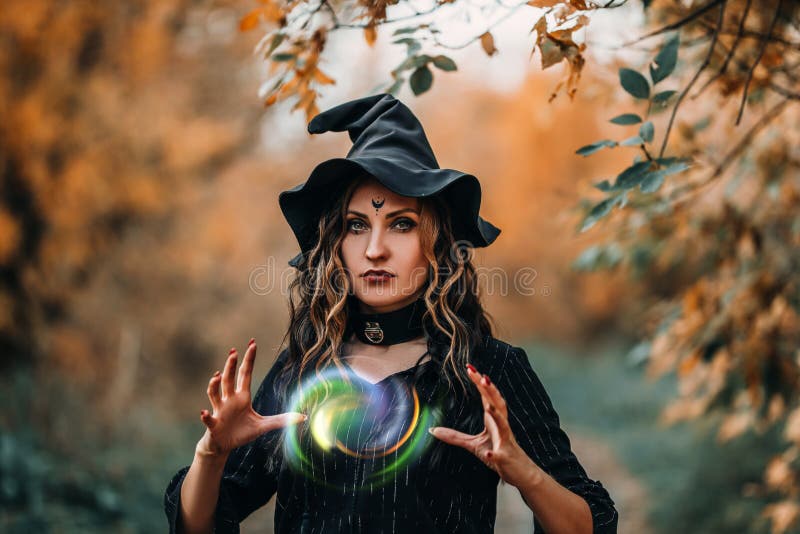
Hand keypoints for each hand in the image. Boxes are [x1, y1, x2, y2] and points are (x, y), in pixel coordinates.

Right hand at [196, 338, 305, 457]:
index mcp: (242, 397)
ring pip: (214, 394)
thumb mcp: (263, 425)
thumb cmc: (242, 432)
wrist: (224, 445)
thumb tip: (302, 417)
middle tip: (234, 352)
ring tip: (217, 375)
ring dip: (214, 385)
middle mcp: (229, 400)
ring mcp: (220, 411)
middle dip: (230, 366)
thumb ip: (281, 420)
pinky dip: (206, 416)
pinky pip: (208, 418)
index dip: (248, 359)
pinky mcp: (213, 424)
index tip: (252, 344)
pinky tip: (204, 413)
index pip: (245, 374)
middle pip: (229, 379)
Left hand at [429, 363, 541, 488]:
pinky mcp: (506, 458)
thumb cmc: (499, 453)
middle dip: (489, 390)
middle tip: (481, 376)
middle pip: (496, 404)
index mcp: (494, 420)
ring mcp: (505, 441)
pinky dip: (495, 454)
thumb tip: (432, 430)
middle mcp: (502, 426)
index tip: (470, 368)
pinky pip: (500, 455)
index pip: (486, 397)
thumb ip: (454, 436)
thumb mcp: (473, 445)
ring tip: (488, 406)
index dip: (479, 382)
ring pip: (503, 425)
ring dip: (496, 415)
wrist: (519, 473)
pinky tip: (491, 453)